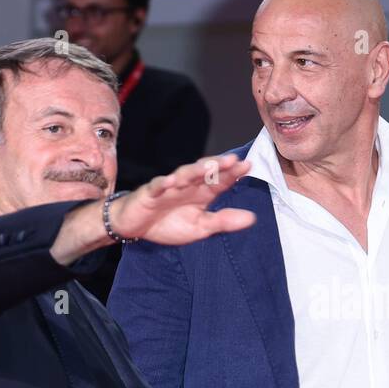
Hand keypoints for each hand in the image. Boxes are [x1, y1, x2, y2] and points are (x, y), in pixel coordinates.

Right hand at [109, 153, 255, 245]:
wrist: (136, 226)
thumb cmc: (169, 223)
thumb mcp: (201, 227)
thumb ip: (224, 221)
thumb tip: (252, 218)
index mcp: (202, 193)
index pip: (220, 180)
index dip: (233, 173)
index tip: (248, 165)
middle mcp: (188, 185)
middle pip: (205, 172)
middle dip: (218, 165)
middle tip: (233, 160)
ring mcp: (169, 187)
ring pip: (183, 175)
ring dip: (195, 170)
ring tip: (208, 167)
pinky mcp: (150, 193)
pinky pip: (157, 186)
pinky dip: (163, 183)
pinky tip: (171, 181)